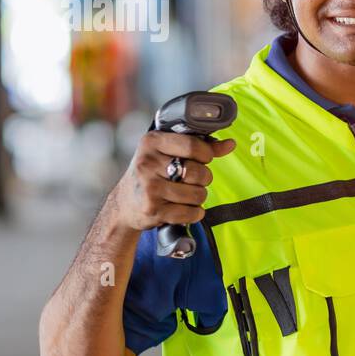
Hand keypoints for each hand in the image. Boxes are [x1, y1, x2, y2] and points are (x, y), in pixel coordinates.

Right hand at [112, 131, 235, 232]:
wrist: (124, 204)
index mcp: (152, 142)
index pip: (193, 145)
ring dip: (198, 197)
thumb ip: (201, 146)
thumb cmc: (152, 173)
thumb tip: (230, 144)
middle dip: (203, 178)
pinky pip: (191, 213)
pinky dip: (194, 213)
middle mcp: (147, 163)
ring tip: (185, 195)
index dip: (206, 154)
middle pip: (198, 172)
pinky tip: (183, 208)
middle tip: (192, 180)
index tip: (203, 159)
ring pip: (197, 194)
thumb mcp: (168, 152)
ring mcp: (149, 187)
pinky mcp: (152, 210)